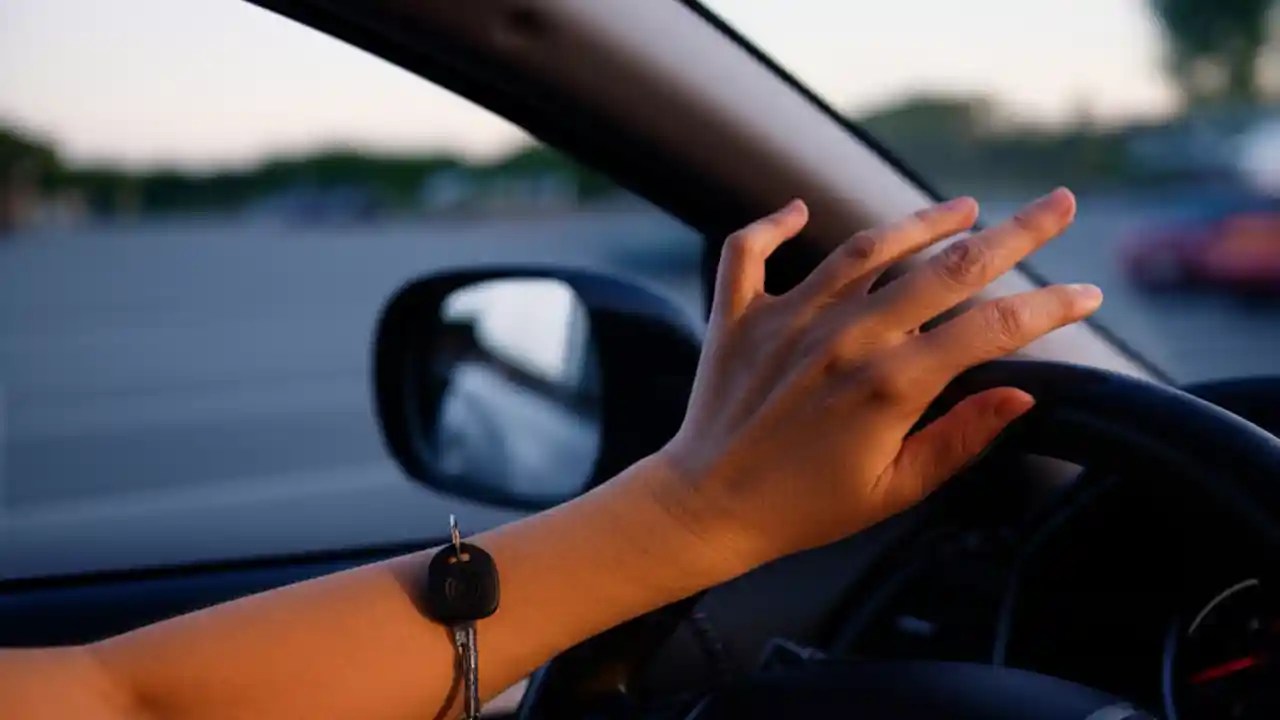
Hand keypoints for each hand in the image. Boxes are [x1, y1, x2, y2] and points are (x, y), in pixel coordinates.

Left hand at [653, 189, 1101, 568]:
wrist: (707, 509)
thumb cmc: (805, 509)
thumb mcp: (894, 490)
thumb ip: (960, 438)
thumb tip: (1021, 395)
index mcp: (890, 385)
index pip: (991, 329)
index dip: (1047, 308)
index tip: (1086, 293)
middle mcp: (844, 338)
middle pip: (946, 269)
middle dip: (1015, 234)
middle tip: (1057, 204)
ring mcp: (789, 319)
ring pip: (866, 247)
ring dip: (922, 220)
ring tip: (965, 206)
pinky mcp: (739, 316)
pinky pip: (751, 252)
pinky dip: (773, 225)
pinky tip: (801, 208)